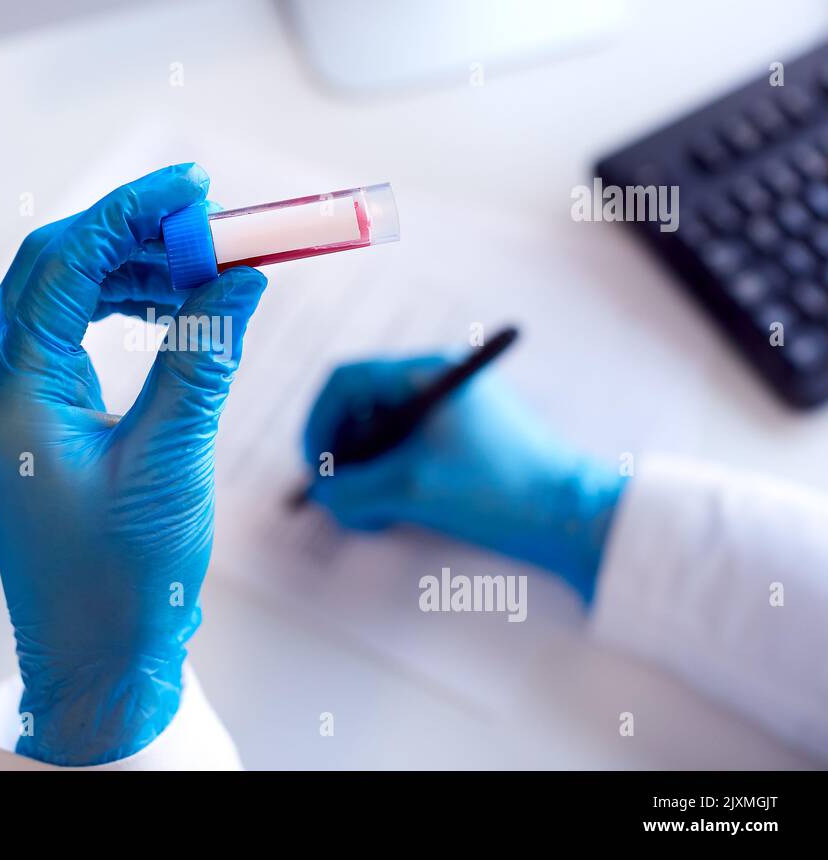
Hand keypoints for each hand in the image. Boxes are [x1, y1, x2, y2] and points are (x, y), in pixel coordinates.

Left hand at [0, 164, 266, 765]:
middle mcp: (0, 388)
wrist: (95, 663)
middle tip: (208, 226)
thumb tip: (239, 278)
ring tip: (205, 269)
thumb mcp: (170, 462)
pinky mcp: (40, 420)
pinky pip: (75, 337)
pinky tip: (174, 310)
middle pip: (55, 269)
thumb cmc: (118, 584)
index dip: (126, 212)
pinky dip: (125, 311)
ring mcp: (16, 404)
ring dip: (133, 272)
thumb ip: (203, 359)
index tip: (190, 188)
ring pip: (65, 298)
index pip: (59, 264)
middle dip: (132, 235)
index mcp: (12, 393)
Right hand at [302, 355, 624, 601]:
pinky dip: (388, 483)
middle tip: (342, 499)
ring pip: (378, 437)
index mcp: (425, 374)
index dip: (319, 425)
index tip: (318, 470)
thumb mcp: (411, 489)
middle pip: (358, 409)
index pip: (345, 382)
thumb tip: (321, 495)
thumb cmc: (499, 491)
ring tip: (373, 513)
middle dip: (342, 458)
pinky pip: (402, 454)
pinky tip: (395, 513)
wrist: (575, 519)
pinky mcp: (458, 443)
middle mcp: (434, 384)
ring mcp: (447, 413)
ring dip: (364, 477)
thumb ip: (353, 489)